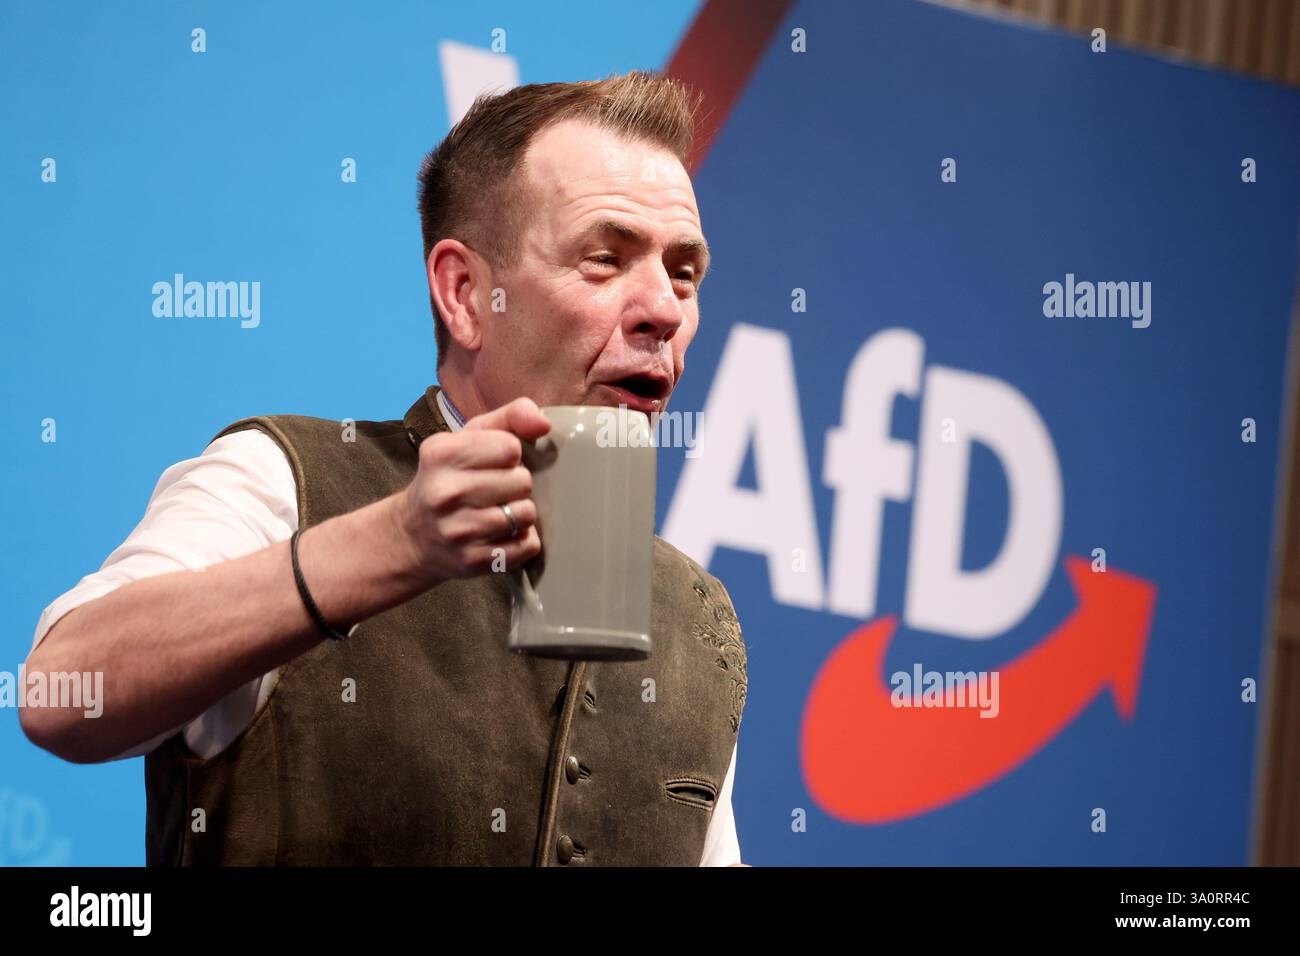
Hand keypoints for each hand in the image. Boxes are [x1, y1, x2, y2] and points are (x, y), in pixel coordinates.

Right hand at [395, 396, 551, 584]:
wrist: (415, 535)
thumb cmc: (451, 478)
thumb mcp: (469, 437)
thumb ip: (511, 417)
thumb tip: (544, 423)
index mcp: (441, 453)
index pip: (510, 448)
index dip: (511, 455)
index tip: (494, 463)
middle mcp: (444, 492)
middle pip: (522, 481)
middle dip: (517, 484)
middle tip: (497, 490)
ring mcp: (457, 531)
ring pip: (527, 514)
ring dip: (522, 512)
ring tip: (500, 510)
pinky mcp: (473, 561)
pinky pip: (527, 545)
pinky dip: (523, 539)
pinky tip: (502, 533)